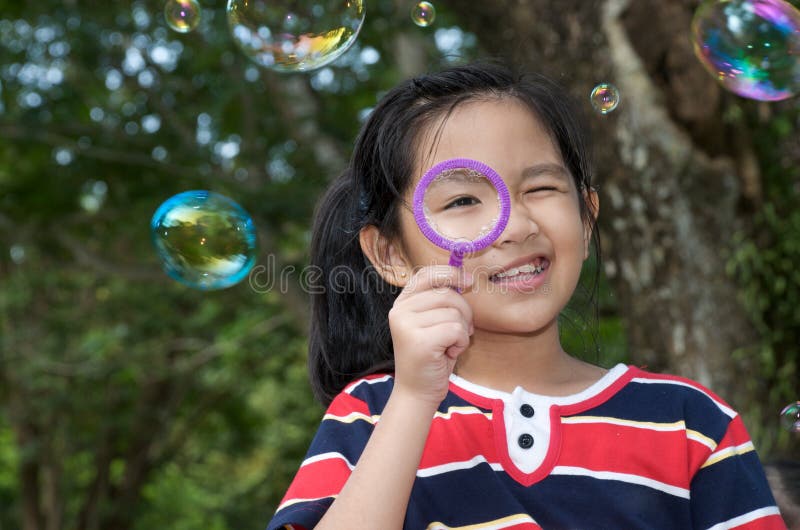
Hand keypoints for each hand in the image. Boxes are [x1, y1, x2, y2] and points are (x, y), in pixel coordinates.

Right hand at [388, 266, 473, 406]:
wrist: (417, 392)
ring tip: (449, 345)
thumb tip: (466, 277)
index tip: (469, 281)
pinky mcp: (418, 340)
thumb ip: (440, 300)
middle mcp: (399, 310)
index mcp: (402, 303)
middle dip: (464, 312)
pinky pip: (456, 329)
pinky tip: (449, 353)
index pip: (427, 274)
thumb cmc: (431, 357)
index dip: (450, 273)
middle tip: (459, 333)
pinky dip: (461, 342)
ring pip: (454, 312)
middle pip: (447, 294)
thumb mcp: (433, 322)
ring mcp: (406, 324)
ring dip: (462, 331)